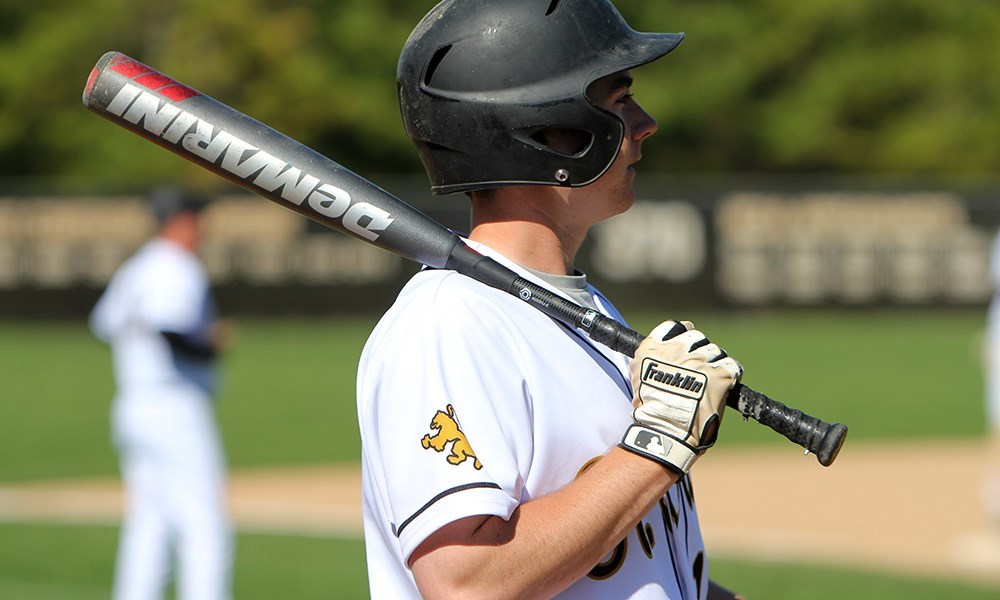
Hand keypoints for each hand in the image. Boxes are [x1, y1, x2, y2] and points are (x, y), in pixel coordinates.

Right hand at [620, 320, 742, 473]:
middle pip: (698, 338)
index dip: (684, 336)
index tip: (686, 347)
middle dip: (700, 352)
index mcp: (654, 347)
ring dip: (715, 364)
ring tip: (708, 384)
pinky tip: (723, 387)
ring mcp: (700, 361)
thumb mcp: (638, 376)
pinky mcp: (720, 375)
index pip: (676, 327)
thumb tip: (659, 353)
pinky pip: (732, 366)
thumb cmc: (650, 410)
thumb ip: (650, 359)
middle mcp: (677, 349)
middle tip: (698, 371)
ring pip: (716, 352)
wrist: (665, 432)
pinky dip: (731, 375)